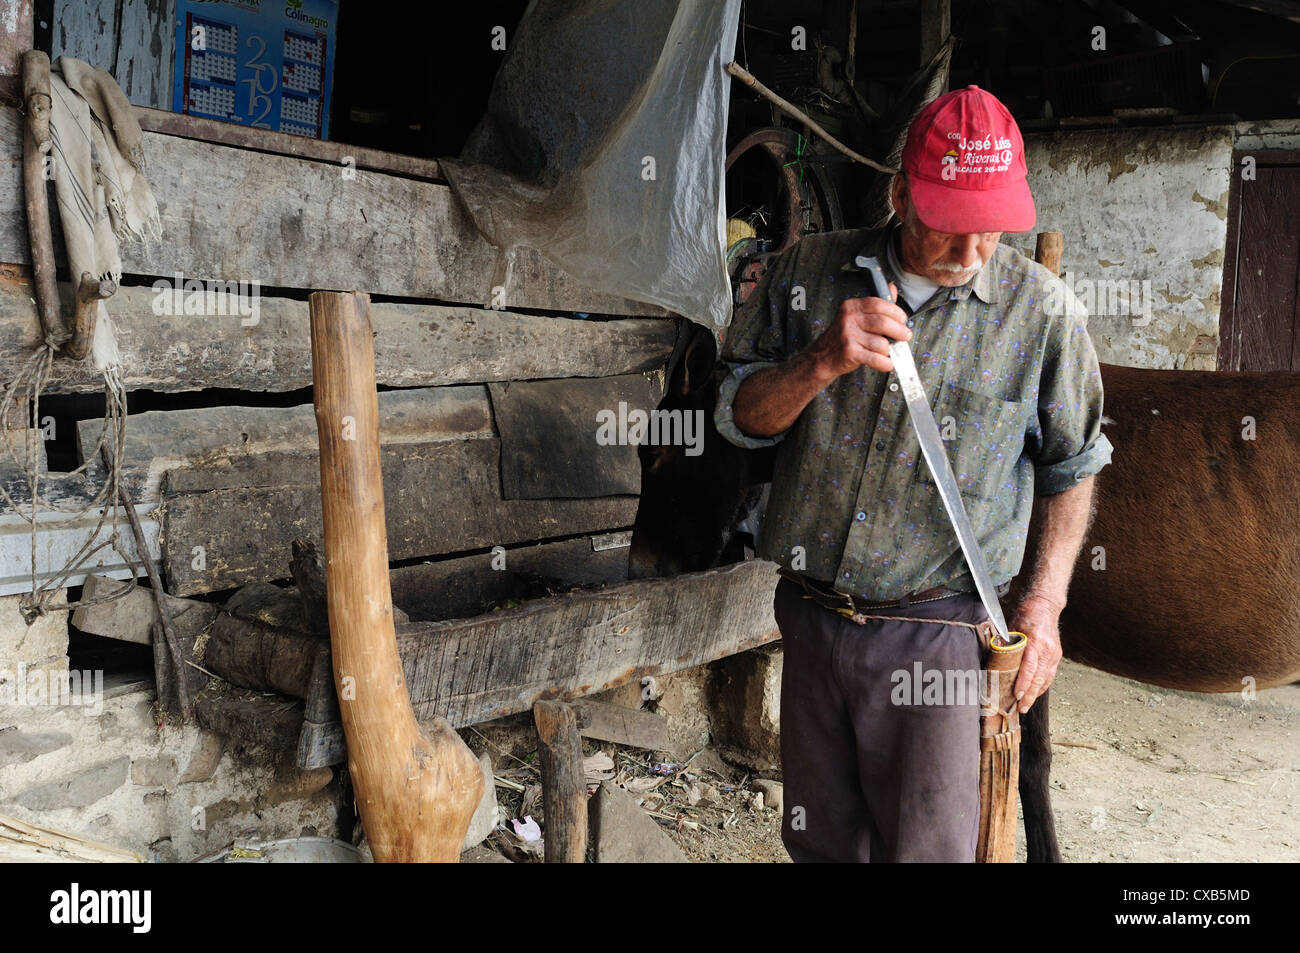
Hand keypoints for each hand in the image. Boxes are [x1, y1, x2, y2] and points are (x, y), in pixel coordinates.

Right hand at [805, 283, 911, 378]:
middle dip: (899, 331)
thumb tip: (892, 289)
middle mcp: (849, 319)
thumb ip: (875, 305)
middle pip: (883, 323)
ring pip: (881, 343)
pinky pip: (875, 359)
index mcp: (852, 307)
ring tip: (889, 351)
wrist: (823, 356)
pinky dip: (885, 363)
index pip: (879, 304)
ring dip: (890, 350)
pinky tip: (886, 363)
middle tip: (905, 336)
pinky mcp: (850, 352)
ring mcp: (849, 336)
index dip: (896, 312)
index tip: (903, 319)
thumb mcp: (856, 316)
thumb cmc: (842, 337)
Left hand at [1009, 593, 1063, 713]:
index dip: (1023, 684)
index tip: (1016, 695)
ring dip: (1036, 694)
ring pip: (1046, 679)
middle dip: (1029, 695)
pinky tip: (1034, 693)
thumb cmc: (1026, 614)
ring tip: (1026, 705)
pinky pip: (1050, 675)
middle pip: (1039, 678)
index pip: (1030, 668)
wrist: (1045, 605)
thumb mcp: (1011, 627)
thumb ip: (1005, 644)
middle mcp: (1048, 650)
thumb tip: (993, 660)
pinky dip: (1042, 686)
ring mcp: (1055, 653)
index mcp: (1036, 642)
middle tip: (1021, 709)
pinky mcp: (1057, 655)